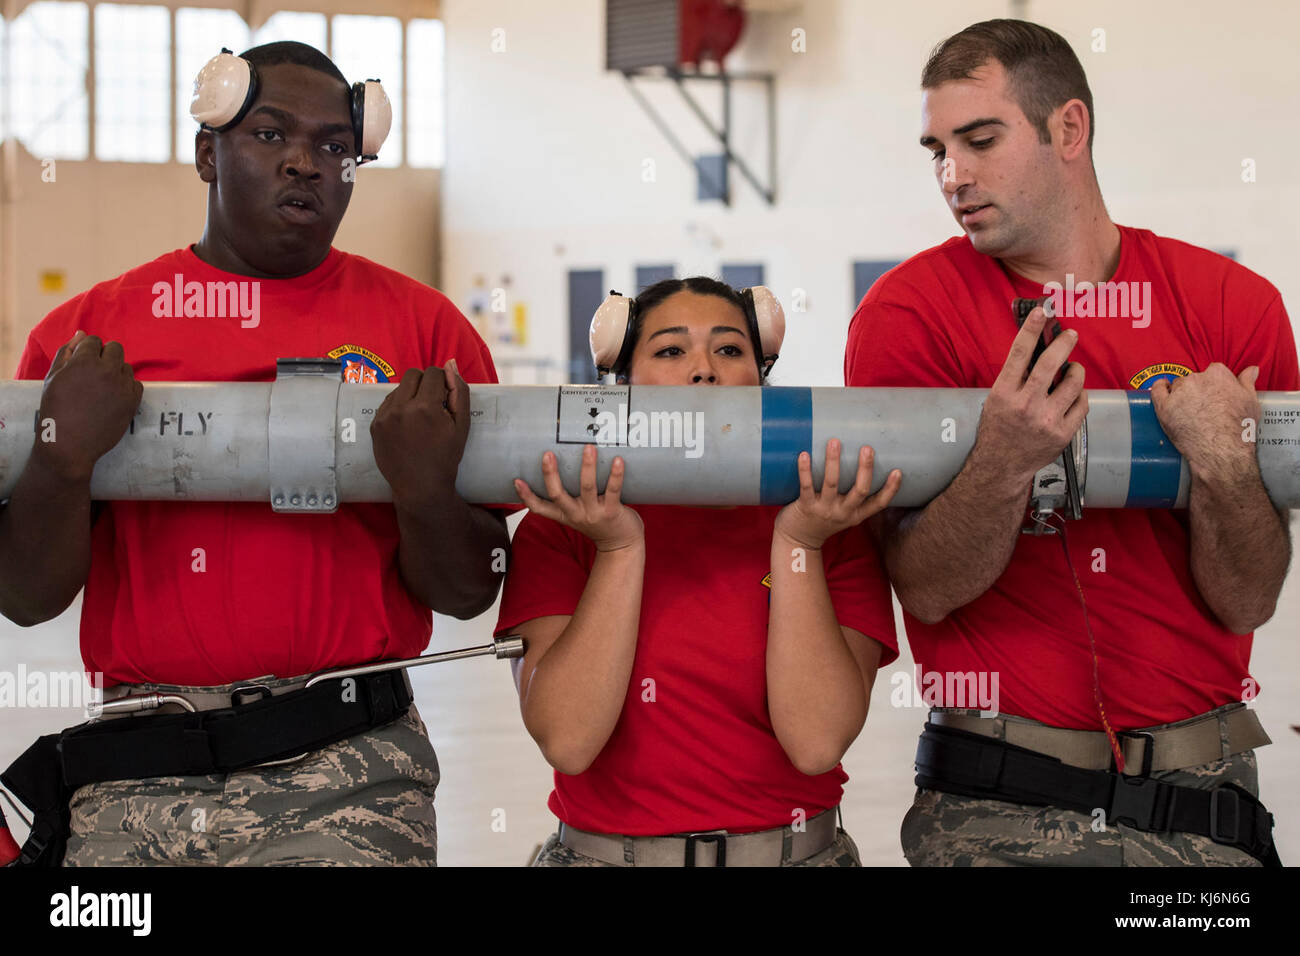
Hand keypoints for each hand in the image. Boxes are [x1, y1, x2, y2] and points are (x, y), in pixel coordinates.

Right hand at [33, 331, 142, 481]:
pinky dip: (127, 388)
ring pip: (126, 367)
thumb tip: (81, 334)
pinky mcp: (133, 401)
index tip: (83, 365)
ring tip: (101, 390)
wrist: (68, 445)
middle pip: (115, 348)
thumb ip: (66, 352)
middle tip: (94, 374)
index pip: (94, 341)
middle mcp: (106, 371)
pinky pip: (136, 384)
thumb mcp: (53, 378)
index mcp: (84, 362)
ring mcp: (122, 386)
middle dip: (105, 356)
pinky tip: (113, 398)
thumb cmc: (55, 410)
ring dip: (116, 372)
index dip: (88, 351)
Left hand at [371, 359, 468, 504]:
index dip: (442, 380)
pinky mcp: (375, 426)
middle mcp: (401, 409)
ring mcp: (385, 417)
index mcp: (426, 407)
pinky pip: (387, 403)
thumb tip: (450, 364)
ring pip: (398, 388)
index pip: (432, 373)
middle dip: (425, 382)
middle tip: (433, 402)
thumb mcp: (462, 425)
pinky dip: (398, 407)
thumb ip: (459, 392)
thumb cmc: (446, 457)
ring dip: (411, 394)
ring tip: (420, 416)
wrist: (421, 487)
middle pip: (413, 375)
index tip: (445, 394)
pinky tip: (407, 424)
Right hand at [513, 444, 643, 550]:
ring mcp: (594, 513)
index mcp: (564, 514)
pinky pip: (613, 490)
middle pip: (557, 495)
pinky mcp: (612, 512)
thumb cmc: (600, 524)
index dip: (526, 496)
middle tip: (547, 454)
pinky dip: (615, 475)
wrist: (621, 545)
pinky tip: (618, 460)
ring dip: (587, 466)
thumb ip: (570, 496)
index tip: (517, 480)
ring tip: (589, 448)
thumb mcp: (578, 514)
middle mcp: (576, 514)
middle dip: (550, 474)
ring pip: (587, 488)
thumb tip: (565, 463)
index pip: (539, 508)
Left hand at [774, 439, 901, 549]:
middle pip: (860, 491)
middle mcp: (842, 513)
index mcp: (856, 515)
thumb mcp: (843, 513)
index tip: (898, 471)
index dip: (890, 489)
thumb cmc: (823, 520)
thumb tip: (862, 459)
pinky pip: (806, 486)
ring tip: (835, 442)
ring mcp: (824, 510)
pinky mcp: (805, 506)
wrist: (798, 540)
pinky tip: (804, 455)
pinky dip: (805, 470)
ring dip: (833, 461)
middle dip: (865, 469)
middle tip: (867, 448)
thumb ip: (851, 494)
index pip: (879, 503)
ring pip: (832, 484)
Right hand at [974, 306, 1087, 483]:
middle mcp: (1025, 405)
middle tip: (1071, 335)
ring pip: (1074, 384)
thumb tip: (1038, 348)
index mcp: (1004, 393)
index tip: (1041, 312)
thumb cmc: (998, 428)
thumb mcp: (997, 399)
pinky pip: (1082, 404)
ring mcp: (1046, 420)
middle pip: (1050, 364)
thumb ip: (1016, 377)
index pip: (1019, 354)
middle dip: (1064, 344)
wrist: (1001, 466)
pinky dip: (1081, 395)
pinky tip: (1074, 394)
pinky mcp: (1063, 434)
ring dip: (1076, 372)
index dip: (1031, 330)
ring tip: (1072, 371)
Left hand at [1150, 364, 1261, 480]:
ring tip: (1186, 409)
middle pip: (1194, 379)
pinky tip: (1162, 388)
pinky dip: (1159, 388)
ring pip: (1177, 386)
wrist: (1222, 450)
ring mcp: (1179, 392)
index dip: (1213, 384)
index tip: (1214, 394)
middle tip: (1202, 407)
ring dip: (1180, 394)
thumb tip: (1252, 369)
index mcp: (1218, 374)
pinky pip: (1156, 391)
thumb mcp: (1251, 400)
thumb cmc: (1239, 427)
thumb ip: (1247, 381)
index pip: (1213, 371)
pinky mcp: (1164, 407)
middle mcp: (1196, 379)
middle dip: (1197, 390)